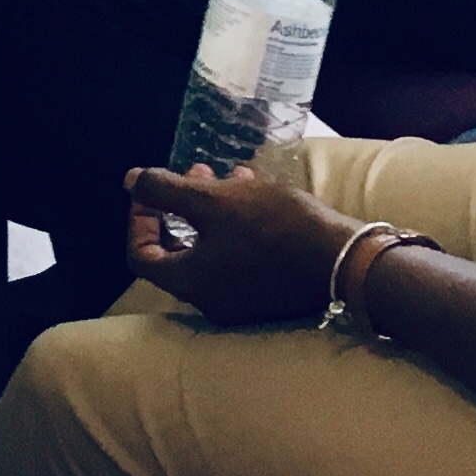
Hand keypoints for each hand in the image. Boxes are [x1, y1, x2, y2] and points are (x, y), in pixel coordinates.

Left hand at [126, 162, 355, 325]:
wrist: (345, 261)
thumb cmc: (275, 230)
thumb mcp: (214, 201)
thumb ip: (165, 191)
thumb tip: (130, 180)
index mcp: (191, 283)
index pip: (141, 255)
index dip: (140, 219)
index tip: (154, 191)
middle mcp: (212, 301)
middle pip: (179, 251)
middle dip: (182, 206)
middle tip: (197, 172)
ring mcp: (243, 302)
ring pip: (214, 248)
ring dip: (214, 209)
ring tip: (232, 175)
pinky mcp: (270, 294)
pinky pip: (240, 257)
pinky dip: (239, 226)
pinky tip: (258, 192)